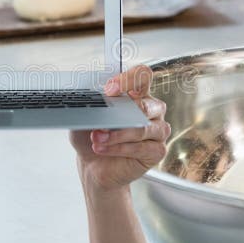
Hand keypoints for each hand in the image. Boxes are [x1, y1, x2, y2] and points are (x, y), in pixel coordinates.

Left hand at [70, 65, 170, 192]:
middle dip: (121, 112)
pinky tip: (102, 148)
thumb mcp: (86, 117)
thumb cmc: (91, 137)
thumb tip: (93, 98)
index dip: (129, 79)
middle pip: (146, 103)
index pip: (142, 75)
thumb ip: (92, 105)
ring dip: (117, 134)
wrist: (93, 167)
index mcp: (137, 94)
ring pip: (143, 127)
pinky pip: (142, 147)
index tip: (109, 89)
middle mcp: (152, 110)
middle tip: (101, 119)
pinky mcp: (156, 151)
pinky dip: (119, 148)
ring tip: (97, 137)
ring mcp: (157, 131)